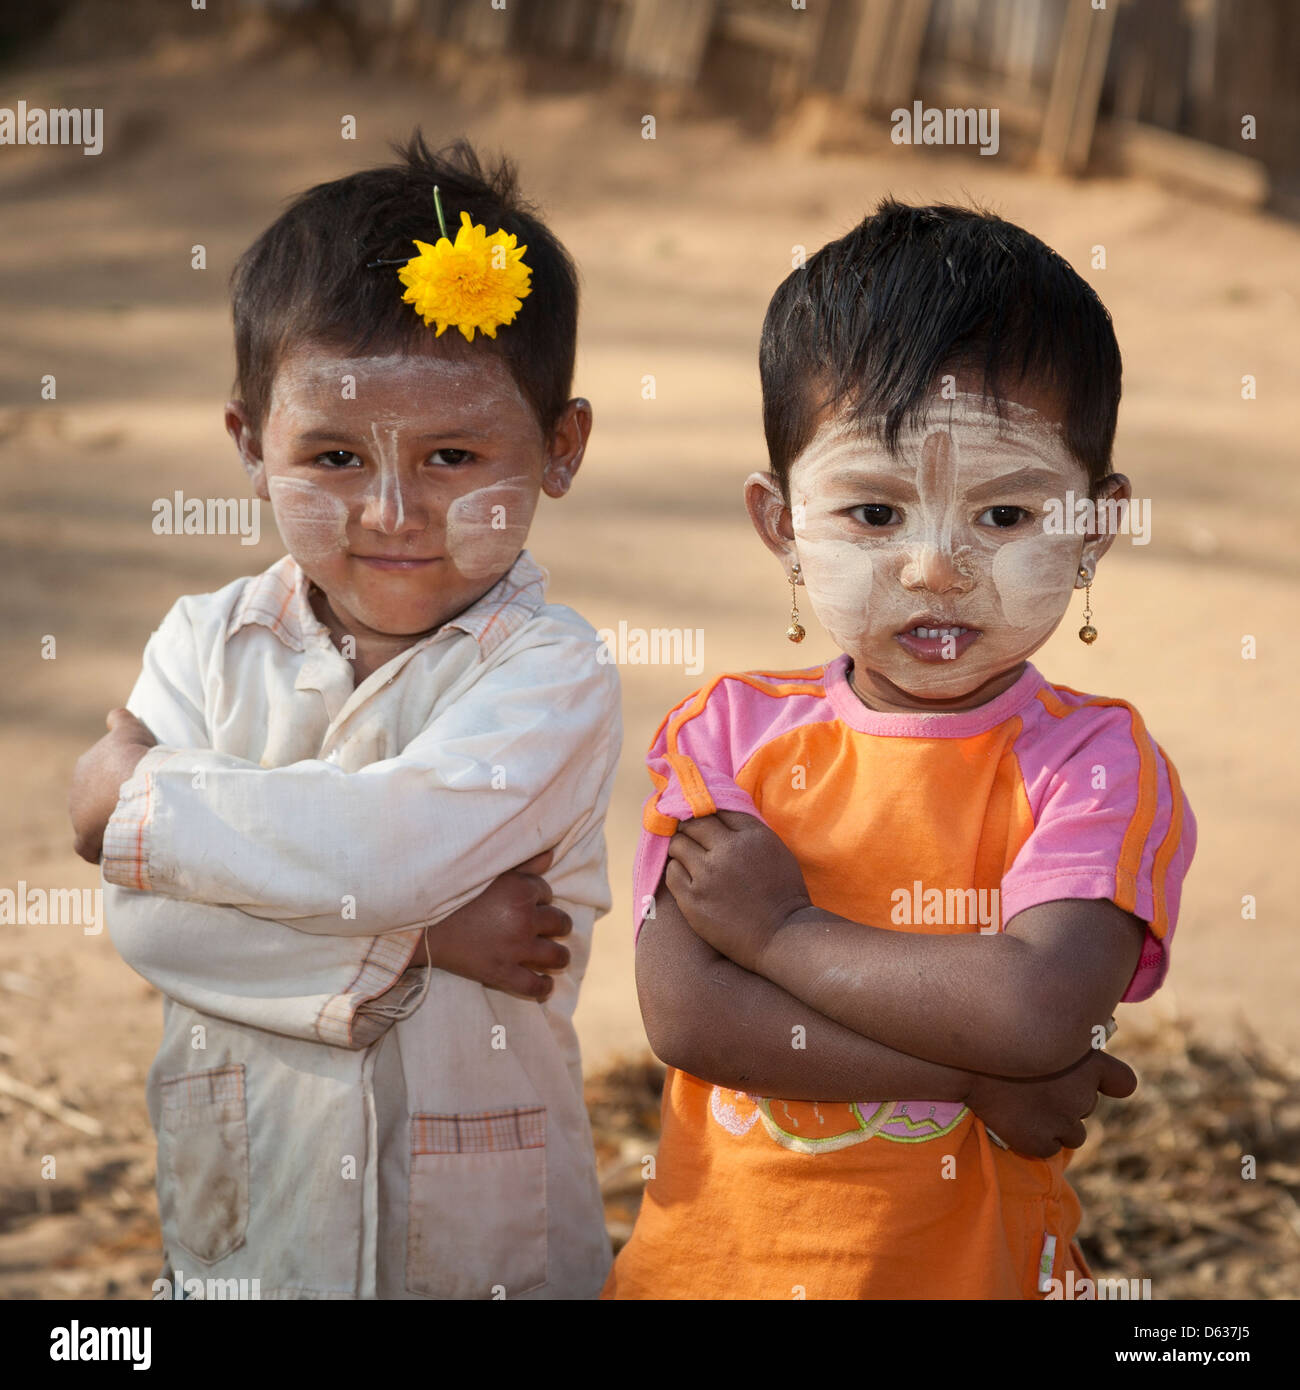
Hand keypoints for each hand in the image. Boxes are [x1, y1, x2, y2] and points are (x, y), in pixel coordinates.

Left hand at [69, 708, 158, 863]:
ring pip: (93, 823)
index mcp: (85, 766)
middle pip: (94, 800)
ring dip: (108, 827)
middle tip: (139, 809)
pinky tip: (112, 852)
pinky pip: (87, 847)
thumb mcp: (130, 729)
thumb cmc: (135, 756)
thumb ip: (120, 720)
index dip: (116, 782)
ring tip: (134, 831)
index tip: (134, 787)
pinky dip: (98, 850)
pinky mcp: (84, 837)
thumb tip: (114, 715)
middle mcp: (76, 790)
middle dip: (111, 804)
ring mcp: (78, 815)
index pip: (98, 776)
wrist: (135, 784)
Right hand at [417, 850, 570, 1000]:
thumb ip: (524, 864)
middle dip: (556, 925)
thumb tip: (552, 853)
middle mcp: (523, 918)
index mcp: (519, 890)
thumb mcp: (491, 873)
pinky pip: (534, 985)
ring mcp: (514, 949)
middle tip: (547, 929)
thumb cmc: (454, 894)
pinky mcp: (501, 973)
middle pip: (559, 923)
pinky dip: (543, 987)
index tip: (529, 903)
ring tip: (556, 956)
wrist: (422, 927)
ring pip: (556, 955)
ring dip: (559, 955)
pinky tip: (546, 983)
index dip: (539, 898)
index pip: (547, 893)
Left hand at [665, 810, 810, 970]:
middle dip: (689, 826)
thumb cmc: (783, 894)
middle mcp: (727, 850)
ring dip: (680, 847)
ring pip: (678, 844)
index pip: (718, 809)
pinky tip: (686, 876)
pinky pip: (671, 871)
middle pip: (694, 823)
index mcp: (752, 836)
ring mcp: (707, 875)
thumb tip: (722, 813)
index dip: (707, 811)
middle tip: (689, 834)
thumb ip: (750, 831)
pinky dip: (676, 869)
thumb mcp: (776, 851)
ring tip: (687, 856)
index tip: (702, 816)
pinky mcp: (692, 899)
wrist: (780, 936)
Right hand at [965, 1046, 1136, 1158]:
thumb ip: (1068, 1041)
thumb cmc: (1001, 1032)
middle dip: (1068, 1100)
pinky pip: (1049, 1148)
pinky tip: (1016, 1119)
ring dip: (1056, 1123)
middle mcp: (1083, 1095)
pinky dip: (1036, 1139)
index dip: (1107, 1083)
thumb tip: (1080, 1044)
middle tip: (1034, 1083)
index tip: (1091, 1079)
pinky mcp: (1038, 1142)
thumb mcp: (1045, 1025)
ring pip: (1074, 1134)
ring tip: (1025, 1103)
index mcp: (1091, 1063)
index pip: (1123, 1082)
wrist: (961, 1056)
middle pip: (1087, 1107)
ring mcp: (1063, 1121)